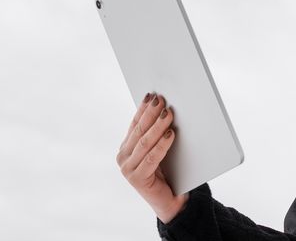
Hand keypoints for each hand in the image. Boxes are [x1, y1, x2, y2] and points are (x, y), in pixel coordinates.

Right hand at [117, 92, 187, 222]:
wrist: (172, 200)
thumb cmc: (168, 171)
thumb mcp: (160, 148)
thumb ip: (157, 133)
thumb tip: (165, 108)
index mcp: (126, 147)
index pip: (135, 124)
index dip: (143, 109)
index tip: (152, 94)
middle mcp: (123, 157)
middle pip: (139, 131)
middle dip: (151, 114)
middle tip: (162, 100)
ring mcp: (128, 169)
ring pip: (144, 142)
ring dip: (157, 126)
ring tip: (168, 113)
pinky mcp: (137, 179)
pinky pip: (151, 158)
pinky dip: (161, 145)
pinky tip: (170, 134)